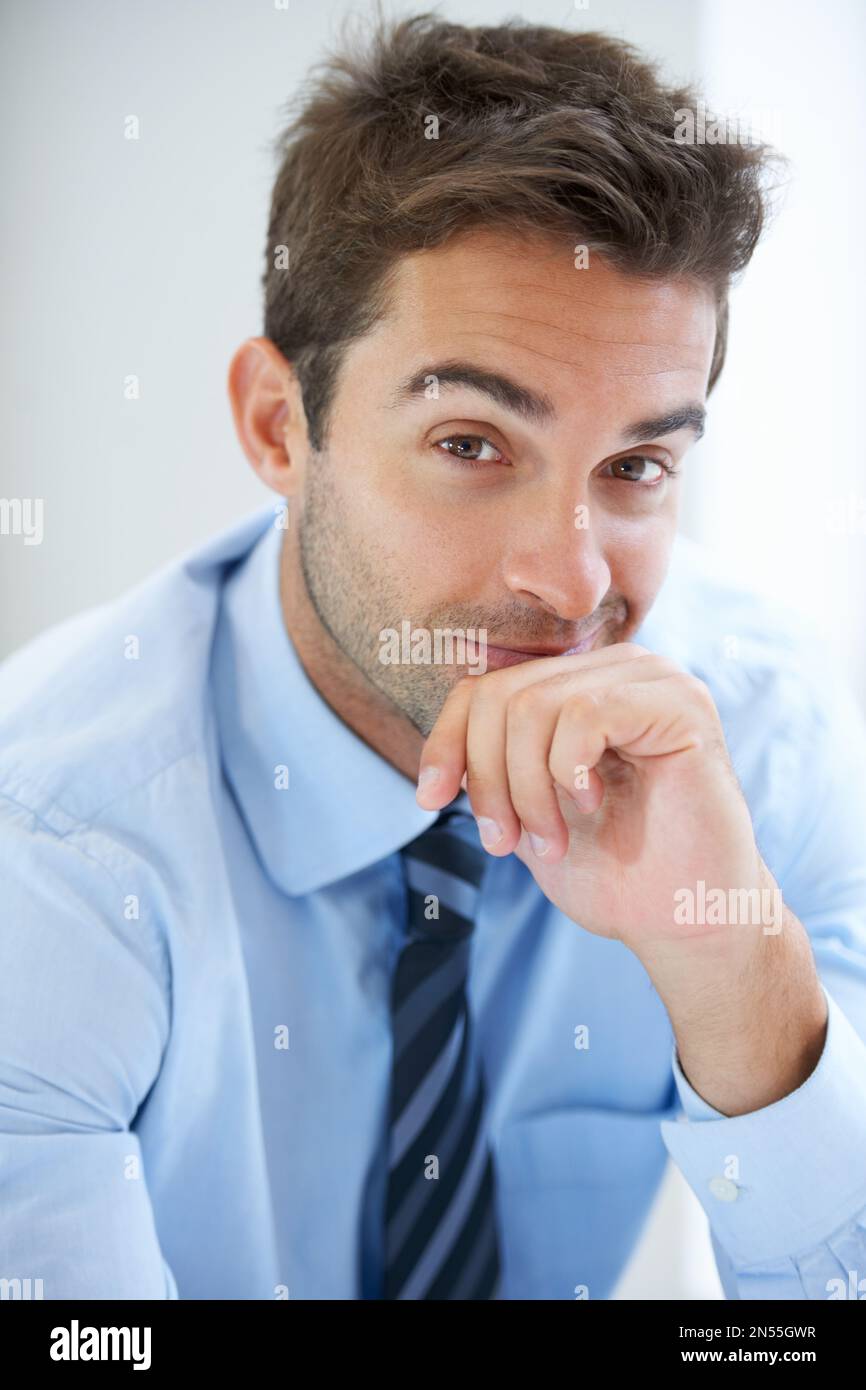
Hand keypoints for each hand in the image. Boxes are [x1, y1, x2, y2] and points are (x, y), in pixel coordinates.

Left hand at [416, 642, 773, 958]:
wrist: (680, 921)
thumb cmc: (612, 870)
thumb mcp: (526, 808)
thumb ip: (492, 763)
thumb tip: (437, 741)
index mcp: (580, 686)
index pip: (484, 688)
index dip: (447, 743)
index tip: (429, 800)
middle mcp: (616, 670)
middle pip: (503, 696)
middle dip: (487, 778)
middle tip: (504, 842)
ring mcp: (653, 679)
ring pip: (535, 706)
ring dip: (527, 789)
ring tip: (549, 840)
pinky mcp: (681, 704)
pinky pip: (584, 715)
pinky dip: (569, 771)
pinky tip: (592, 804)